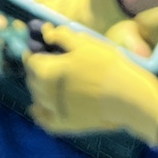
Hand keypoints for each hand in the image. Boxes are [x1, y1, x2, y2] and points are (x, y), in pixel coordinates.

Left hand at [25, 23, 157, 145]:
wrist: (127, 96)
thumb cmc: (106, 64)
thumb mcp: (84, 43)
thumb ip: (61, 36)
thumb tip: (46, 32)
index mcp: (49, 70)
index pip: (31, 61)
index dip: (31, 53)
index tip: (36, 47)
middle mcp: (47, 92)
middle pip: (32, 80)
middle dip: (34, 70)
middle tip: (42, 62)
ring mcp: (56, 110)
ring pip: (37, 99)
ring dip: (37, 88)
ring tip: (43, 81)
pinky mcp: (67, 124)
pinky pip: (45, 121)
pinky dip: (39, 114)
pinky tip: (37, 108)